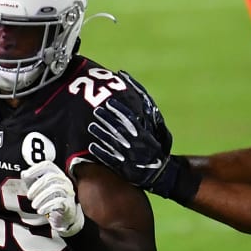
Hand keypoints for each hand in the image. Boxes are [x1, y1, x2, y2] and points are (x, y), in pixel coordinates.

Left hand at [22, 161, 83, 236]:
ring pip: (55, 189)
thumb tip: (23, 173)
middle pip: (51, 177)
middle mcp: (64, 181)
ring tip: (34, 205)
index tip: (26, 175)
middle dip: (36, 186)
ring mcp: (68, 192)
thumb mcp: (40, 189)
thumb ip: (32, 180)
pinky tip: (40, 210)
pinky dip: (47, 206)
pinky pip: (59, 202)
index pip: (48, 165)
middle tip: (29, 196)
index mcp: (57, 174)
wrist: (63, 216)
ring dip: (41, 197)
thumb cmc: (52, 200)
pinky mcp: (68, 204)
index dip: (36, 169)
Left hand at [87, 71, 186, 199]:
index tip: (109, 102)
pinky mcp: (123, 168)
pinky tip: (91, 147)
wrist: (159, 171)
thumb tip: (126, 78)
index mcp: (145, 133)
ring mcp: (130, 156)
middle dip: (108, 120)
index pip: (132, 120)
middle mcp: (137, 144)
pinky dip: (101, 154)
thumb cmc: (155, 142)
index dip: (120, 111)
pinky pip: (111, 161)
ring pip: (114, 144)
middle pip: (121, 130)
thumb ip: (143, 100)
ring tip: (91, 127)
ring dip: (102, 135)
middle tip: (96, 111)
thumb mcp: (156, 122)